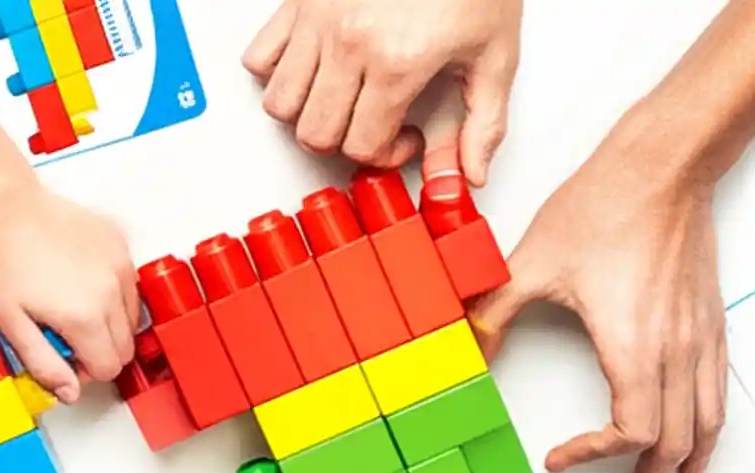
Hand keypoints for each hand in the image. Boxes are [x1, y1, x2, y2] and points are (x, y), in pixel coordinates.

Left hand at [0, 184, 139, 402]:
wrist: (7, 207)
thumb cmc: (2, 258)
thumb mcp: (11, 324)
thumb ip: (44, 364)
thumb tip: (70, 392)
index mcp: (84, 317)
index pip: (108, 368)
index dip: (84, 371)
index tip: (64, 354)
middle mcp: (111, 293)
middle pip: (125, 348)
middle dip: (98, 350)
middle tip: (64, 333)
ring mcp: (120, 268)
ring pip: (132, 319)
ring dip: (108, 324)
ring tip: (71, 305)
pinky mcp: (120, 247)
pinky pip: (130, 286)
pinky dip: (113, 294)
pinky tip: (81, 281)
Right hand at [243, 0, 521, 182]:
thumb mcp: (495, 54)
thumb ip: (484, 123)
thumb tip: (468, 174)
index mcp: (397, 62)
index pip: (362, 146)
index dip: (385, 154)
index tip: (404, 136)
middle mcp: (349, 43)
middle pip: (316, 133)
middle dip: (345, 141)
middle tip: (374, 122)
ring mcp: (317, 21)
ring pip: (281, 104)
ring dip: (308, 113)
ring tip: (341, 99)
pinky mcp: (299, 2)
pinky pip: (259, 57)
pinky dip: (277, 72)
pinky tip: (314, 67)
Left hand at [471, 127, 726, 472]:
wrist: (662, 164)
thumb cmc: (604, 207)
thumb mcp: (529, 266)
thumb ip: (493, 315)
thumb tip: (460, 349)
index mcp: (634, 347)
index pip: (630, 432)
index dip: (597, 456)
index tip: (561, 458)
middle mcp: (675, 350)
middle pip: (674, 442)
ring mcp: (699, 336)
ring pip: (704, 421)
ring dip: (687, 462)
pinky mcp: (709, 319)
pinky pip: (716, 388)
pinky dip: (709, 423)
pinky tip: (700, 432)